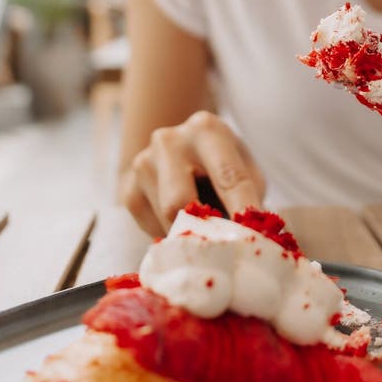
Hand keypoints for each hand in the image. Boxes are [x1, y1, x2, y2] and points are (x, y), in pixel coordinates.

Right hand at [120, 111, 265, 236]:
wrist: (181, 149)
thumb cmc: (222, 163)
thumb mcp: (245, 168)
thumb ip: (249, 197)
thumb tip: (249, 238)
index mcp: (206, 129)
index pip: (228, 176)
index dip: (242, 211)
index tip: (253, 238)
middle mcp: (169, 141)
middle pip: (182, 201)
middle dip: (206, 231)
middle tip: (226, 252)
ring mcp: (143, 163)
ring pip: (165, 219)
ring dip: (190, 236)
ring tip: (206, 235)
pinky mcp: (128, 188)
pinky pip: (150, 228)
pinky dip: (171, 236)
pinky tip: (182, 224)